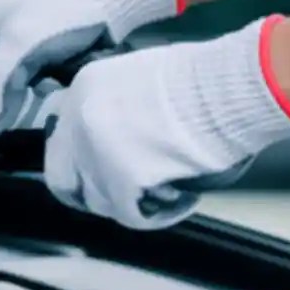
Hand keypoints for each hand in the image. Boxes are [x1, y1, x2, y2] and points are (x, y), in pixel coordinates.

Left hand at [43, 17, 289, 228]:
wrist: (228, 85)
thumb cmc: (206, 77)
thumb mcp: (145, 74)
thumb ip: (120, 103)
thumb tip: (121, 136)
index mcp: (83, 87)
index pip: (61, 139)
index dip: (84, 162)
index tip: (104, 172)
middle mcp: (78, 119)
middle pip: (61, 178)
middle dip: (89, 195)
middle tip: (122, 200)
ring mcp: (95, 151)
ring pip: (98, 200)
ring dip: (132, 202)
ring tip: (170, 189)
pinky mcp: (120, 178)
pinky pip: (130, 215)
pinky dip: (157, 215)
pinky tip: (183, 201)